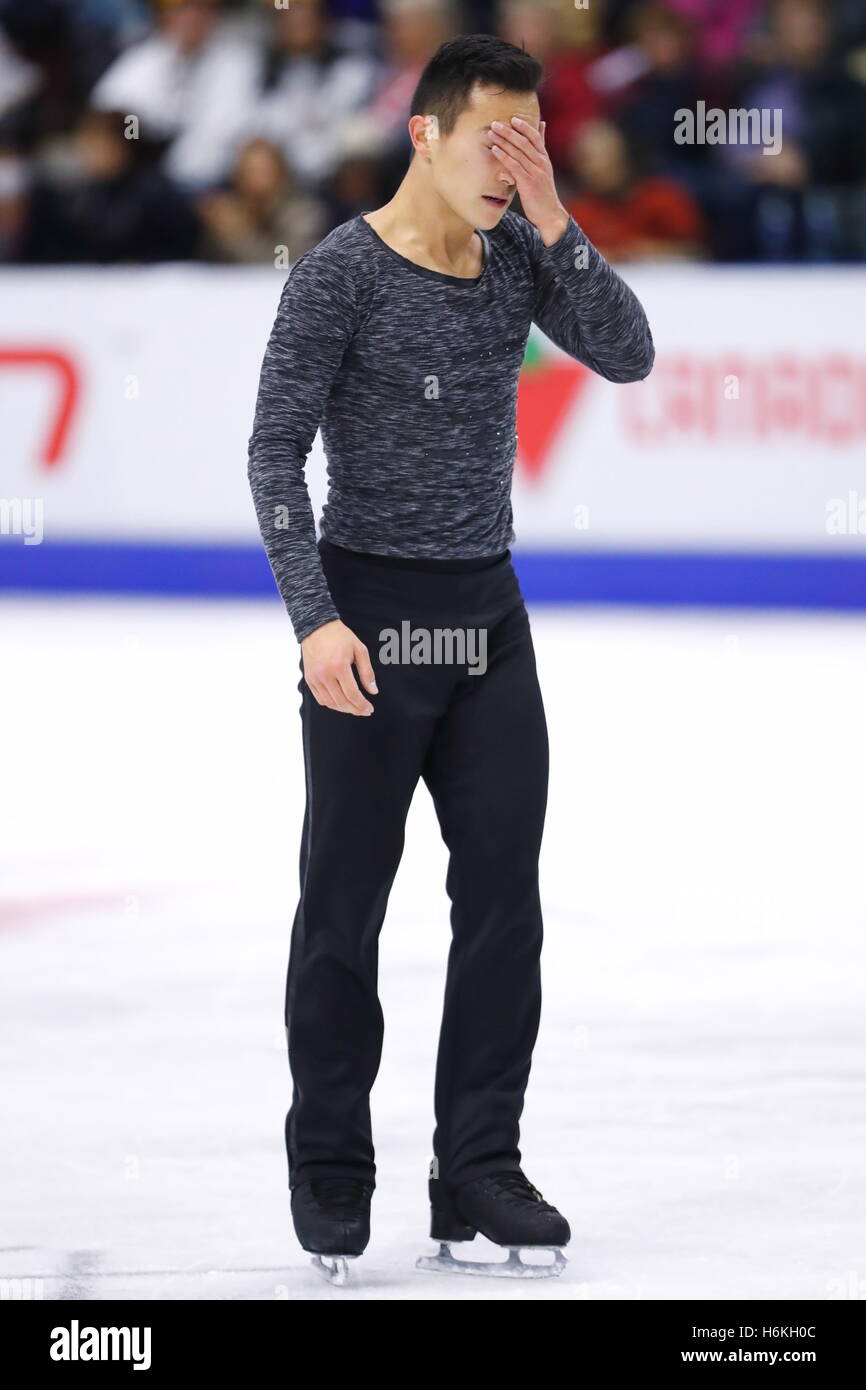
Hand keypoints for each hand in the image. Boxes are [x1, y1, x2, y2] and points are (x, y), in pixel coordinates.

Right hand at [302, 619, 377, 715]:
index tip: (370, 709)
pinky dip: (332, 704)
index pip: (352, 694)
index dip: (362, 705)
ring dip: (344, 709)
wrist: (317, 628)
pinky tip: (341, 703)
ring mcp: (315, 678)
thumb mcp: (360, 650)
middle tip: (365, 711)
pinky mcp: (309, 679)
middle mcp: (325, 674)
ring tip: (354, 708)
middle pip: (342, 702)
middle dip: (355, 710)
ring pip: (330, 703)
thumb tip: (373, 691)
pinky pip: (320, 699)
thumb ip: (367, 672)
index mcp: (339, 666)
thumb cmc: (340, 637)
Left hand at [489, 118, 568, 245]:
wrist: (549, 214)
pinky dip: (504, 156)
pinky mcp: (528, 183)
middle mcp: (541, 163)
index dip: (524, 127)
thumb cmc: (544, 193)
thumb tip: (542, 125)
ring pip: (518, 152)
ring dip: (503, 141)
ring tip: (491, 133)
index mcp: (544, 159)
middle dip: (509, 132)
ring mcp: (535, 172)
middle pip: (524, 142)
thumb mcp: (544, 168)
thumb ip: (540, 148)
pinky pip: (514, 166)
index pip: (535, 138)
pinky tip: (495, 150)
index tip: (512, 119)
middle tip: (495, 123)